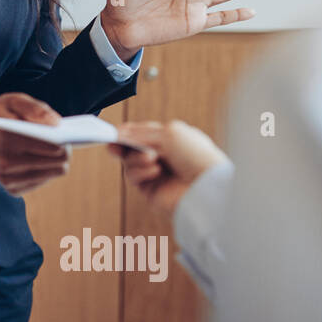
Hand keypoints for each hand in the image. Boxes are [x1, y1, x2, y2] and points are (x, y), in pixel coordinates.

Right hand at [0, 93, 70, 194]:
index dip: (64, 140)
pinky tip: (38, 159)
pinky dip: (45, 170)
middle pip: (58, 164)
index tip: (65, 134)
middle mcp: (6, 163)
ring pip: (53, 174)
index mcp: (7, 138)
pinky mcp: (12, 189)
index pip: (52, 147)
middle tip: (62, 140)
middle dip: (64, 151)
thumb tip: (57, 124)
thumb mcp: (13, 101)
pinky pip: (43, 181)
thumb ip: (36, 108)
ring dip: (56, 161)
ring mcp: (8, 178)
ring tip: (51, 148)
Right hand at [108, 120, 229, 213]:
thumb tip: (118, 134)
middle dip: (123, 145)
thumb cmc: (197, 157)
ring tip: (151, 158)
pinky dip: (140, 171)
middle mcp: (163, 155)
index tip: (115, 132)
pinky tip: (155, 171)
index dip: (127, 132)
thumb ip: (140, 133)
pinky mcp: (150, 189)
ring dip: (136, 158)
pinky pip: (133, 176)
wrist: (207, 187)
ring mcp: (156, 172)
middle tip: (116, 144)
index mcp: (171, 138)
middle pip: (131, 147)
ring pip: (129, 162)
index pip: (142, 132)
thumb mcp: (168, 133)